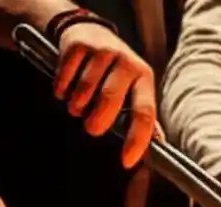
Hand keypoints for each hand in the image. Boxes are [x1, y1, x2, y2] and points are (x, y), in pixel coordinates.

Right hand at [53, 23, 156, 168]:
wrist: (91, 32)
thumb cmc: (116, 70)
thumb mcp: (135, 87)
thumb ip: (144, 116)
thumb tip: (158, 146)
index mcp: (144, 77)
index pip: (144, 112)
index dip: (137, 139)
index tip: (127, 161)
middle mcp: (126, 62)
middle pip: (110, 98)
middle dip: (98, 120)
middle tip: (92, 129)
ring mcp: (102, 51)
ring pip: (85, 89)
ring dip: (77, 106)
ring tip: (78, 107)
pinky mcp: (78, 45)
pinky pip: (65, 76)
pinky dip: (62, 90)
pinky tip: (65, 91)